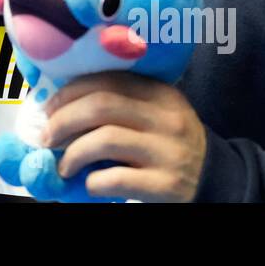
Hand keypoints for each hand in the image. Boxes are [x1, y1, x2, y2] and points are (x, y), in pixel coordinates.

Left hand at [43, 71, 206, 201]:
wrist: (217, 181)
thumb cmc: (172, 144)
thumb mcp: (157, 114)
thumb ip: (123, 103)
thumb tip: (63, 106)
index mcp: (160, 94)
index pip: (108, 80)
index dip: (70, 92)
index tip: (49, 108)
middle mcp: (166, 119)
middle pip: (102, 106)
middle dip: (64, 120)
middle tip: (47, 137)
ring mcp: (168, 152)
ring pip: (105, 139)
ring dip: (73, 153)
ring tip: (63, 166)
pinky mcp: (166, 185)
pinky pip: (117, 178)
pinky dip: (93, 181)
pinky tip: (88, 183)